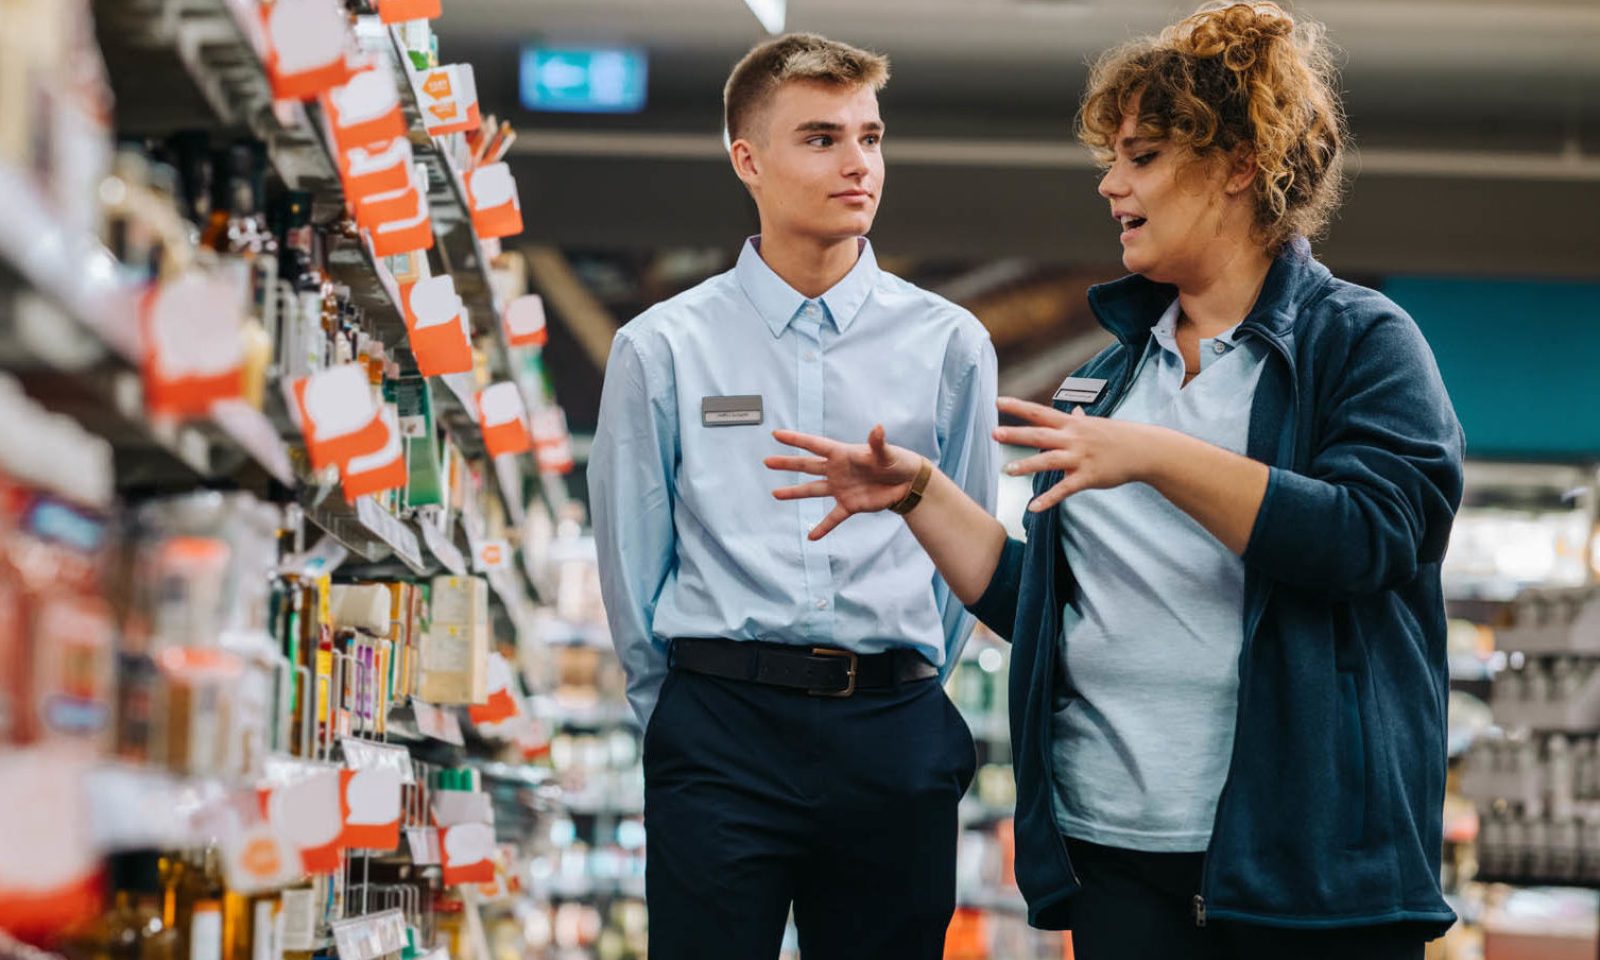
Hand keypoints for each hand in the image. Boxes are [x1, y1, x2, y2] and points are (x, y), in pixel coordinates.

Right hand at [764, 425, 921, 539]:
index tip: (777, 435)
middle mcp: (836, 470)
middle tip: (768, 461)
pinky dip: (822, 528)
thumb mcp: (886, 453)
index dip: (796, 439)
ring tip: (776, 493)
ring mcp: (840, 488)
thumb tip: (878, 429)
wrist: (906, 482)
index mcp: (842, 454)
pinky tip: (811, 537)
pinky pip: (832, 518)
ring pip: (812, 490)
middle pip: (807, 466)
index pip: (814, 445)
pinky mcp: (849, 505)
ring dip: (795, 493)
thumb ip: (878, 444)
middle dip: (787, 463)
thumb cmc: (896, 461)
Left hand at [995, 396, 1163, 511]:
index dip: (1018, 407)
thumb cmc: (1117, 437)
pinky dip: (1049, 499)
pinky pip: (1065, 489)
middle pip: (1040, 434)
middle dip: (1017, 434)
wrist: (1143, 450)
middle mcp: (1073, 438)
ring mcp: (1080, 457)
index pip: (1039, 412)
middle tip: (994, 434)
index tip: (998, 402)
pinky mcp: (1088, 477)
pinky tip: (1033, 508)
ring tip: (1008, 470)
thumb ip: (1079, 419)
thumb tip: (1074, 409)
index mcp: (1071, 424)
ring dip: (1028, 465)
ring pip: (1049, 460)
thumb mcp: (1095, 424)